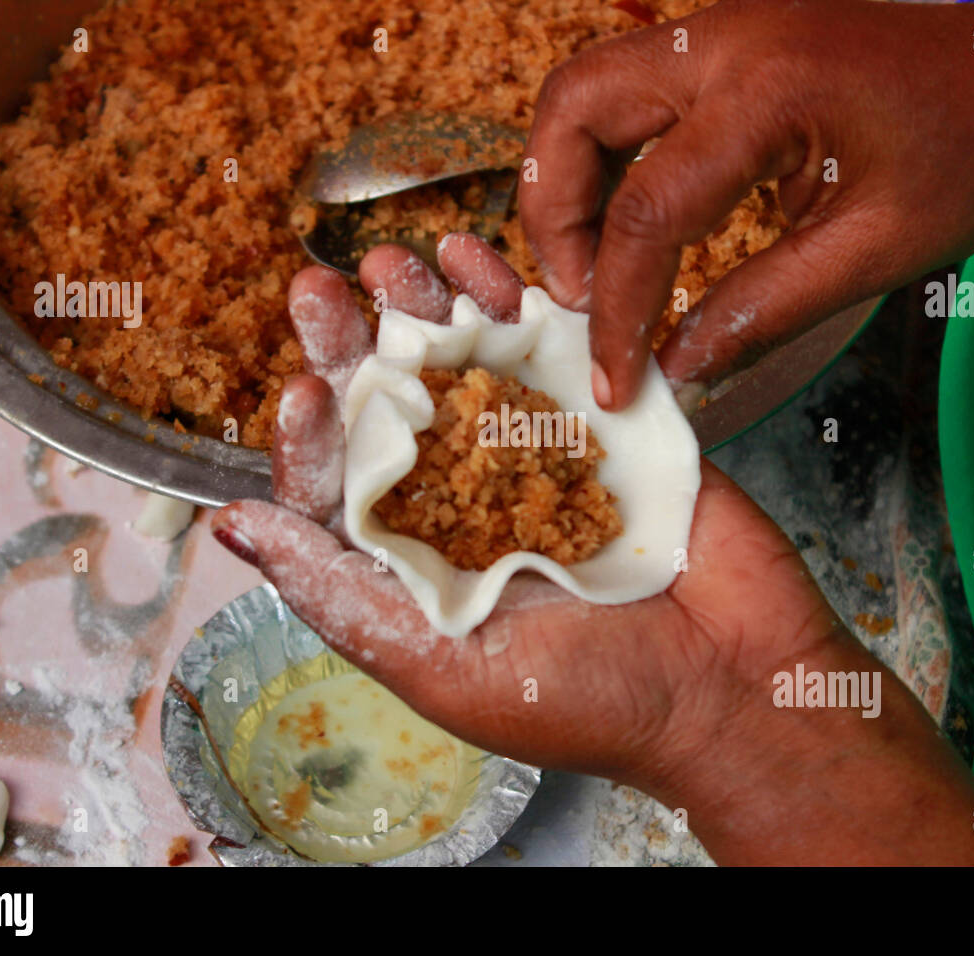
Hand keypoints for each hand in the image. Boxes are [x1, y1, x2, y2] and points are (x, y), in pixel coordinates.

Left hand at [212, 235, 973, 862]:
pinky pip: (554, 350)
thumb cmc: (593, 706)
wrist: (738, 690)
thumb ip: (343, 595)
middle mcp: (470, 500)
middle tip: (324, 288)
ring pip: (468, 364)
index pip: (345, 485)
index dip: (316, 435)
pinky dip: (520, 302)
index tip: (305, 392)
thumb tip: (234, 528)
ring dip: (429, 308)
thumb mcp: (447, 668)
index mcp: (420, 563)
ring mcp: (539, 453)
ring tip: (397, 264)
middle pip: (396, 409)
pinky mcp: (608, 420)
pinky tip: (483, 265)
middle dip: (356, 346)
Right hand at [518, 0, 973, 408]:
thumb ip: (761, 311)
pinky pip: (625, 91)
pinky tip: (628, 220)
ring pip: (584, 91)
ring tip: (593, 265)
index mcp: (769, 92)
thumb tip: (673, 368)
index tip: (613, 377)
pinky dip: (604, 157)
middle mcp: (724, 41)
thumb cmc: (968, 158)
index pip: (646, 209)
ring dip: (567, 180)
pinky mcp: (722, 43)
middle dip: (553, 214)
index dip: (617, 308)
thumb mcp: (872, 252)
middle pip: (572, 110)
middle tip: (578, 296)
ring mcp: (718, 30)